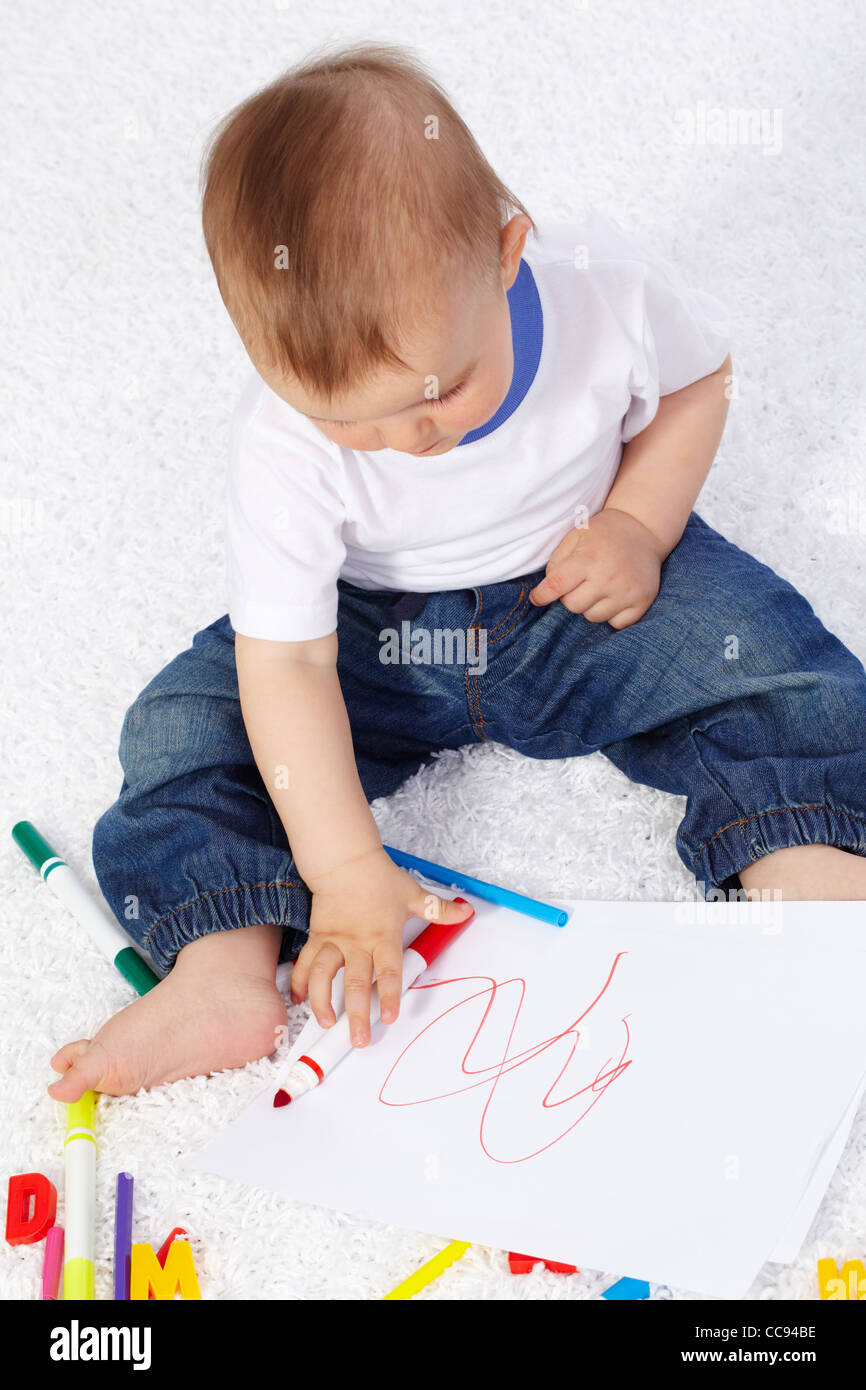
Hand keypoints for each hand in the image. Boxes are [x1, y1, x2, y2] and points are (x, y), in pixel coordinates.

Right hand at [289, 847, 473, 1046]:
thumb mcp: (413, 894)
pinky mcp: (316, 938)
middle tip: (359, 1039)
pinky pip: (305, 963)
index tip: (389, 1017)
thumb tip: (468, 911)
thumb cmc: (380, 878)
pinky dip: (299, 983)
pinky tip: (298, 1000)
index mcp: (383, 936)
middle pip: (356, 983)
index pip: (388, 970)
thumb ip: (440, 910)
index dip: (389, 995)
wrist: (345, 861)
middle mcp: (356, 942)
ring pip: (323, 976)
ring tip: (326, 1023)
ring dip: (322, 1001)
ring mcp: (333, 941)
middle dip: (356, 1014)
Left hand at [528, 508, 664, 627]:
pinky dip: (611, 614)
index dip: (542, 595)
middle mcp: (608, 577)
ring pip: (593, 617)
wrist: (643, 529)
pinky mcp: (642, 602)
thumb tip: (546, 590)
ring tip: (599, 586)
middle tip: (581, 581)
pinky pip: (616, 623)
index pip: (556, 586)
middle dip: (571, 596)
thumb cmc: (604, 533)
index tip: (537, 598)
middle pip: (573, 606)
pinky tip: (615, 596)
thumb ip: (557, 561)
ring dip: (591, 606)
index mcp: (589, 559)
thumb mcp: (576, 536)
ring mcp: (627, 592)